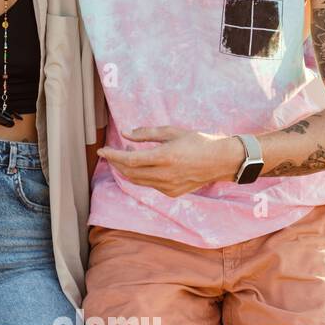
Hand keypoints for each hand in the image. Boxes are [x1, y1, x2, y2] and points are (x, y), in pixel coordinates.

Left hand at [97, 126, 245, 196]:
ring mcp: (168, 187)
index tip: (102, 150)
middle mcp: (165, 175)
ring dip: (128, 170)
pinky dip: (141, 176)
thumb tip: (125, 133)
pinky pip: (150, 185)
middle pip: (129, 172)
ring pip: (138, 181)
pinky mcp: (172, 193)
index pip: (129, 160)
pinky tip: (145, 165)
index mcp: (164, 157)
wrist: (222, 161)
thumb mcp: (172, 131)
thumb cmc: (198, 141)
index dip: (112, 155)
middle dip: (117, 162)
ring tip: (128, 155)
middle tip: (112, 152)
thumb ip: (147, 133)